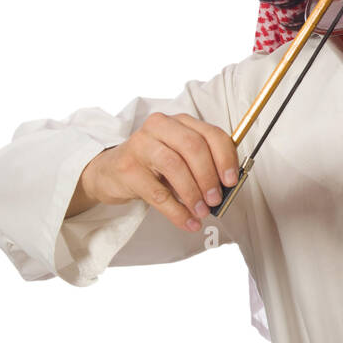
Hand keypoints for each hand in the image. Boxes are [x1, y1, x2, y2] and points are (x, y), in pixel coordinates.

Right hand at [74, 113, 238, 231]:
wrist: (109, 172)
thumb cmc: (152, 164)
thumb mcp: (180, 157)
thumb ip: (203, 164)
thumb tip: (227, 187)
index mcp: (179, 121)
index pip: (211, 133)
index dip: (225, 158)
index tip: (232, 181)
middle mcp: (160, 126)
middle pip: (193, 147)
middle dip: (209, 176)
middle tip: (216, 199)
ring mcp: (141, 145)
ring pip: (175, 167)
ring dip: (193, 194)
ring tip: (201, 211)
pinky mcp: (127, 168)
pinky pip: (158, 193)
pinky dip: (176, 211)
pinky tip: (187, 221)